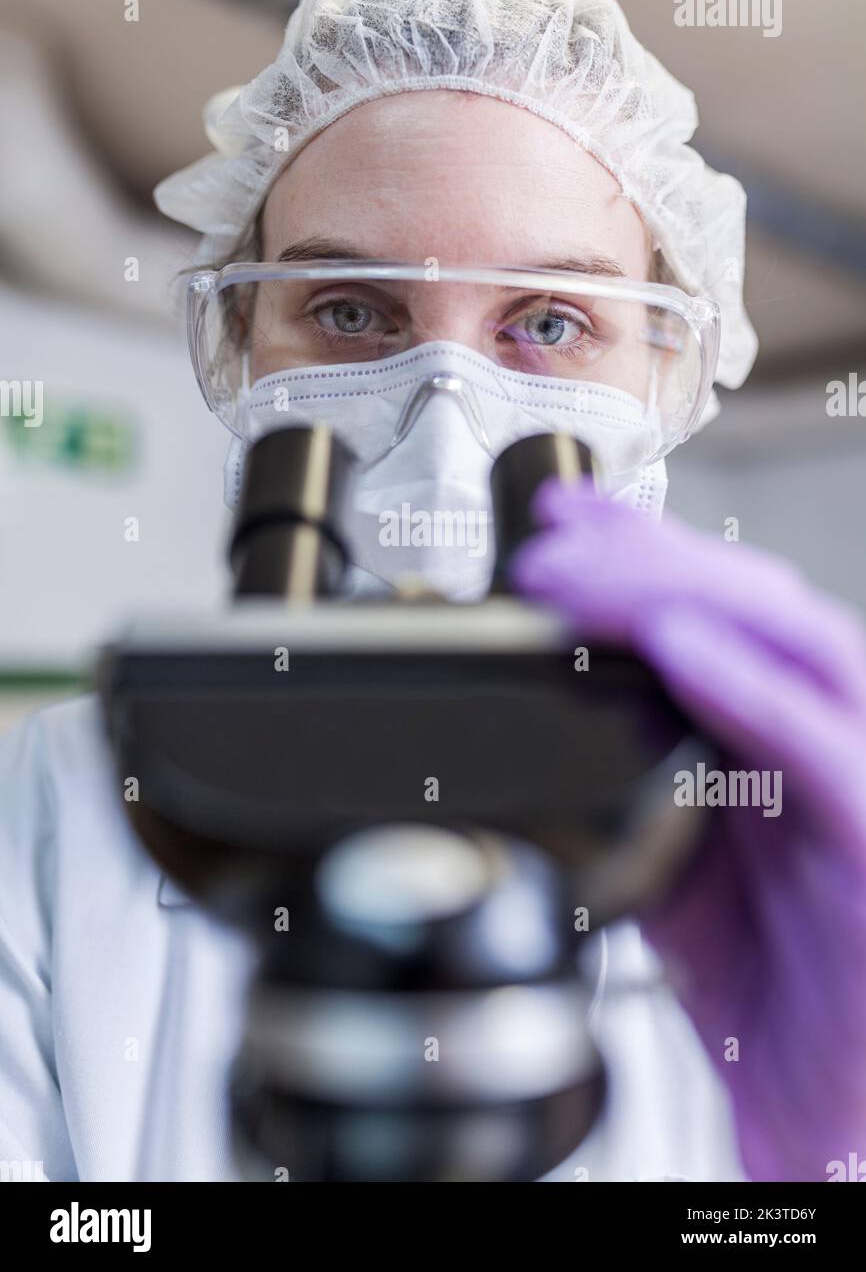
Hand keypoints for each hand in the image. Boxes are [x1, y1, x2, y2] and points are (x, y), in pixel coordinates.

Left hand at [510, 478, 865, 1181]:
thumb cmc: (764, 982)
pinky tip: (675, 642)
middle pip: (755, 604)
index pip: (725, 610)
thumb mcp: (672, 861)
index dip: (643, 550)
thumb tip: (545, 706)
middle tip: (551, 538)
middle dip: (644, 554)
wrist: (823, 1100)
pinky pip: (817, 741)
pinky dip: (745, 684)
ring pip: (791, 641)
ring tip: (584, 574)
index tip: (556, 524)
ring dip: (679, 592)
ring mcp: (864, 769)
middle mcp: (835, 731)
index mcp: (787, 732)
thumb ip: (632, 777)